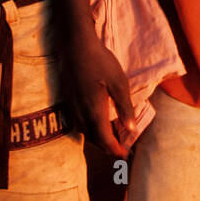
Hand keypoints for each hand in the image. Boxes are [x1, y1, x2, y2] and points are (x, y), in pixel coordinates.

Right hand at [61, 32, 135, 158]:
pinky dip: (89, 129)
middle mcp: (80, 113)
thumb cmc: (100, 61)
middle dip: (107, 147)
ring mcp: (71, 106)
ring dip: (98, 139)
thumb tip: (132, 130)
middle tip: (121, 150)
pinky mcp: (67, 99)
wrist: (75, 45)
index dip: (115, 150)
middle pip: (94, 139)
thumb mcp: (119, 82)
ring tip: (111, 139)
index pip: (104, 139)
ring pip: (85, 132)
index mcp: (94, 111)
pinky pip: (78, 122)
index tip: (125, 155)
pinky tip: (96, 122)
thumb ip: (125, 107)